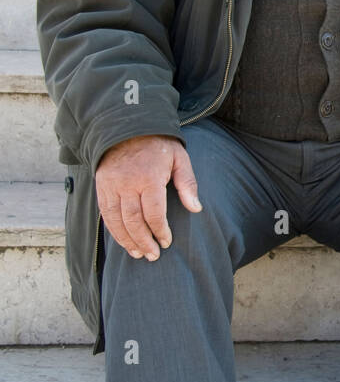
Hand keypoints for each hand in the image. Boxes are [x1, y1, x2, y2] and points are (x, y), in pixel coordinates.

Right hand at [94, 134, 201, 259]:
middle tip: (153, 256)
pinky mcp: (102, 186)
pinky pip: (106, 214)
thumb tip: (196, 209)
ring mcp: (111, 185)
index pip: (154, 213)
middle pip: (134, 221)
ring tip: (139, 254)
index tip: (167, 242)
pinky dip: (114, 231)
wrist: (127, 125)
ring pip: (117, 221)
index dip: (160, 231)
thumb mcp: (179, 158)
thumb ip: (187, 183)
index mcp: (149, 177)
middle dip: (144, 241)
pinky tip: (124, 241)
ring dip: (128, 241)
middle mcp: (127, 183)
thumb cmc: (158, 145)